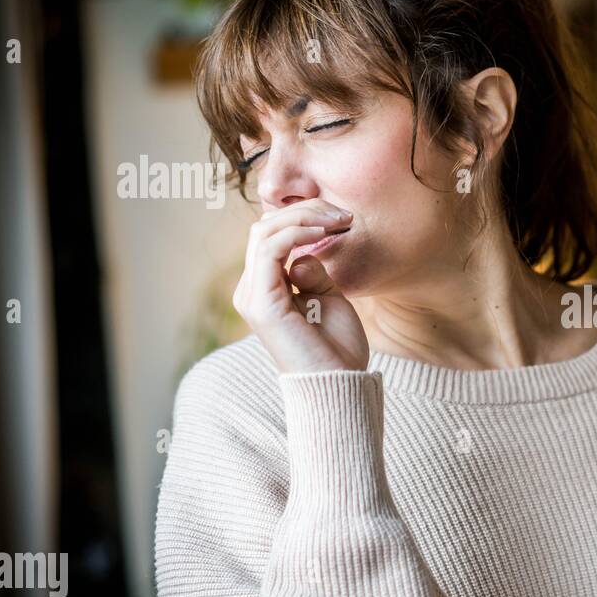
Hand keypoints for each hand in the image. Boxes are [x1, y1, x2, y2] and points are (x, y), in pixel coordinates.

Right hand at [231, 199, 368, 373]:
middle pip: (265, 228)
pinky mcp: (261, 301)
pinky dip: (297, 232)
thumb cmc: (337, 349)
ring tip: (338, 220)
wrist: (339, 385)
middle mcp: (252, 290)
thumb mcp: (329, 300)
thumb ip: (313, 274)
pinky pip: (271, 248)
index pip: (271, 236)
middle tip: (344, 215)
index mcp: (265, 290)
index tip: (344, 219)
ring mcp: (253, 296)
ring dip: (304, 217)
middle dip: (305, 212)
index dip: (305, 218)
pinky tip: (322, 232)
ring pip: (265, 231)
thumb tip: (302, 257)